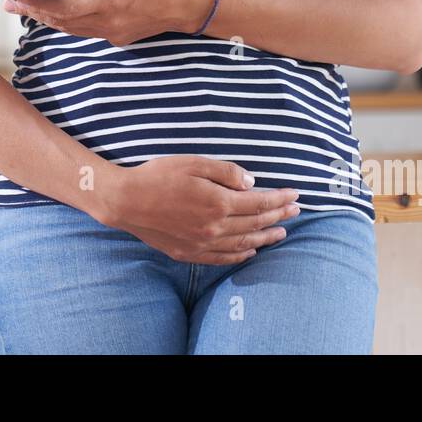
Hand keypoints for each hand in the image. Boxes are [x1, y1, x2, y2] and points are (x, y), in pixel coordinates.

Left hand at [3, 0, 215, 44]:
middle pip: (61, 21)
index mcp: (107, 0)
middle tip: (9, 3)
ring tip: (26, 8)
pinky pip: (85, 30)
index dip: (35, 5)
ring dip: (48, 19)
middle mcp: (106, 22)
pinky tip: (56, 13)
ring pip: (71, 29)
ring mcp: (111, 33)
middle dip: (33, 12)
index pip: (62, 8)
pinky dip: (67, 22)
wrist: (186, 4)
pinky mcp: (117, 37)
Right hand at [96, 157, 301, 264]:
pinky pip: (222, 258)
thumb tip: (252, 183)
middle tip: (296, 211)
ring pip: (243, 243)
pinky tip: (251, 252)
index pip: (259, 203)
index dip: (279, 199)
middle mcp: (214, 227)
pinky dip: (240, 255)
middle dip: (278, 216)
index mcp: (217, 202)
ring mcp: (202, 244)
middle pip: (255, 223)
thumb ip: (225, 172)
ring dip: (265, 238)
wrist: (125, 201)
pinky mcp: (189, 253)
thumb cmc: (158, 176)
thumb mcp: (193, 163)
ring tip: (282, 233)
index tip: (295, 194)